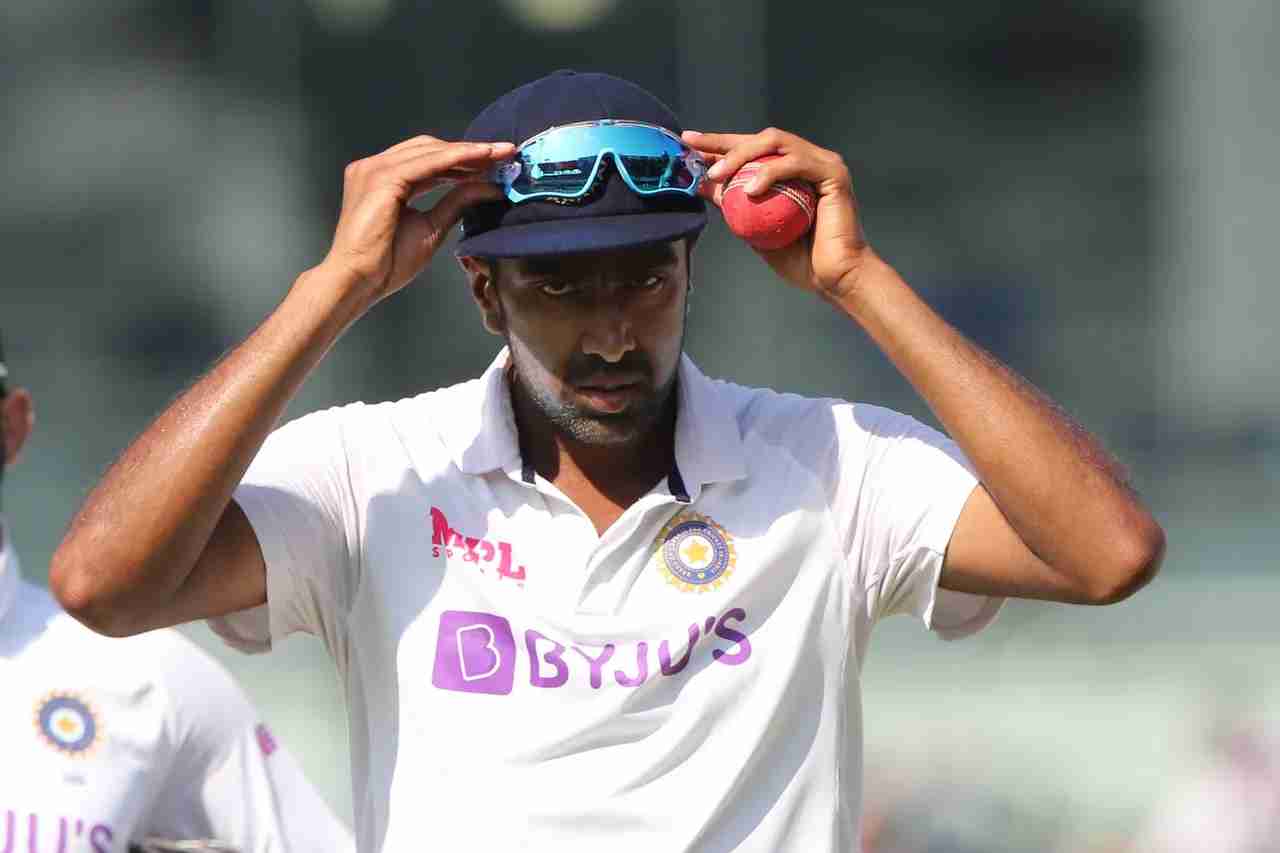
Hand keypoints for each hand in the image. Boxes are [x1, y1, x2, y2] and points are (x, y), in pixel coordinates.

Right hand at [319, 136, 514, 301]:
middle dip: (469, 151)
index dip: (462, 159)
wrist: (359, 280)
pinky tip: (482, 160)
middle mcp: (376, 167)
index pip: (428, 160)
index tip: (495, 162)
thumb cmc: (387, 262)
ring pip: (431, 151)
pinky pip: (428, 162)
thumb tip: (486, 188)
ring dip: (469, 152)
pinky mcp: (382, 177)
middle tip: (505, 153)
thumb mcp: (432, 228)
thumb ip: (455, 204)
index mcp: (383, 179)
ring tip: (501, 154)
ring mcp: (375, 169)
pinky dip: (458, 159)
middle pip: (430, 149)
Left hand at [683, 128, 873, 299]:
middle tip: (697, 154)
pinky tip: (750, 189)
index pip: (751, 149)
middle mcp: (807, 161)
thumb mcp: (754, 228)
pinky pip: (796, 164)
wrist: (835, 280)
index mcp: (790, 172)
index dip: (720, 144)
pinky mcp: (834, 173)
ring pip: (776, 143)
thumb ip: (733, 205)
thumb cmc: (800, 259)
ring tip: (719, 175)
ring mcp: (822, 164)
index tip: (689, 143)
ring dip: (742, 155)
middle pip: (761, 138)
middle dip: (725, 142)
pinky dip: (770, 172)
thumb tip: (702, 185)